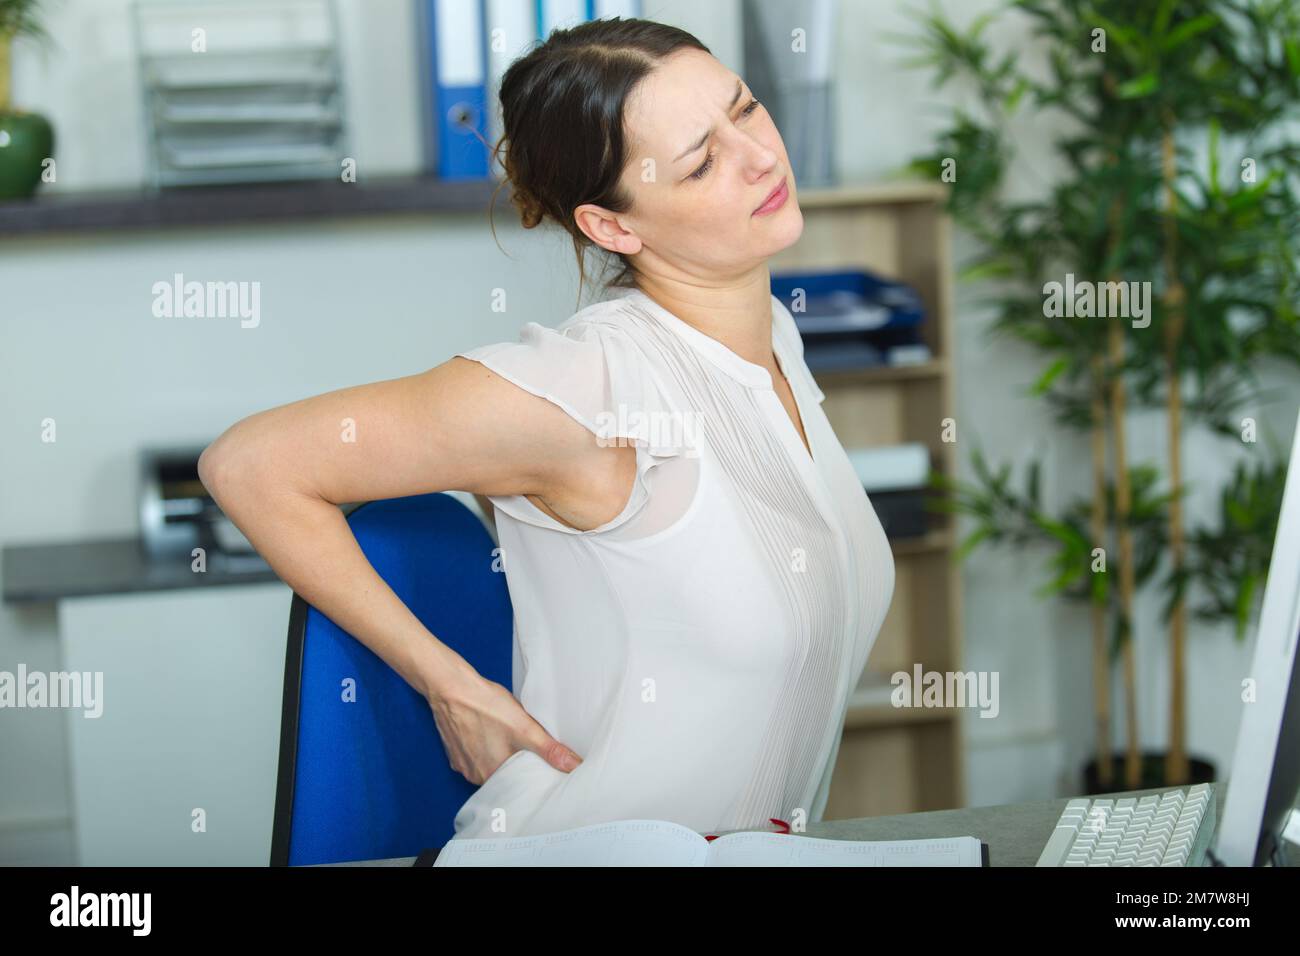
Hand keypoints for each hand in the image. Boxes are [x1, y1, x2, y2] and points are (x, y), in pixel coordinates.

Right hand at [427, 668, 583, 785]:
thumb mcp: (524, 727)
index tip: (543, 767)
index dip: (532, 776)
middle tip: (530, 749)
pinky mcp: (455, 750)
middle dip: (517, 764)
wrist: (451, 687)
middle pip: (503, 776)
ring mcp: (462, 762)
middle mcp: (474, 774)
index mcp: (491, 774)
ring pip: (489, 765)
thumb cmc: (485, 705)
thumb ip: (549, 749)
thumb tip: (574, 766)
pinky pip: (475, 756)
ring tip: (511, 738)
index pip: (519, 785)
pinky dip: (485, 747)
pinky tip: (492, 732)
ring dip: (500, 755)